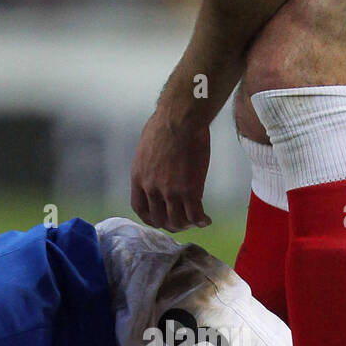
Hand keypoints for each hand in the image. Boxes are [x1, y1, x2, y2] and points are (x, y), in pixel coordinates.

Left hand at [130, 111, 211, 231]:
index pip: (139, 207)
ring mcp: (171, 192)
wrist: (180, 120)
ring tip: (194, 221)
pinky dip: (201, 221)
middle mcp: (152, 188)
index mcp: (138, 177)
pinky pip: (195, 215)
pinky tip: (206, 220)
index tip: (158, 219)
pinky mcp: (190, 190)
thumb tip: (157, 167)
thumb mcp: (146, 148)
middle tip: (181, 223)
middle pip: (158, 219)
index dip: (149, 218)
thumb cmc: (164, 125)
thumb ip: (150, 164)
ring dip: (186, 225)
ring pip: (177, 221)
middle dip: (169, 224)